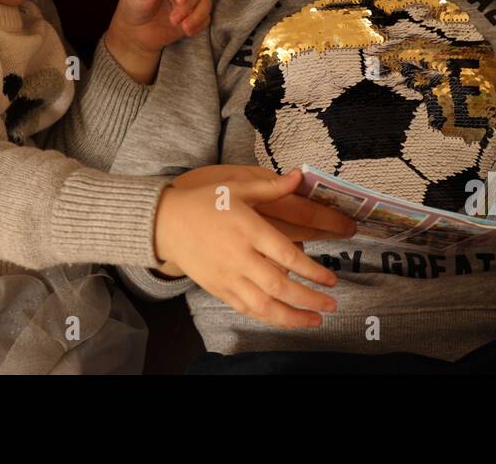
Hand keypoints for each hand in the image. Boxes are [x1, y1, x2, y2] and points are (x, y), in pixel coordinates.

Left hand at [103, 0, 210, 83]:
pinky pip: (206, 17)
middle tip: (172, 19)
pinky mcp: (193, 16)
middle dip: (187, 6)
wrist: (134, 32)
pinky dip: (199, 25)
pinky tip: (187, 32)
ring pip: (205, 2)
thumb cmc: (134, 6)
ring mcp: (189, 1)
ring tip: (183, 28)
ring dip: (196, 16)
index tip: (179, 0)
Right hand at [152, 169, 343, 328]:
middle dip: (309, 299)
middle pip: (280, 286)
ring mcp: (227, 276)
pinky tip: (284, 319)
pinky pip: (245, 309)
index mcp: (248, 230)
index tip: (331, 280)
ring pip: (263, 305)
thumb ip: (271, 187)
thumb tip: (298, 176)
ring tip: (314, 320)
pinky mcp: (217, 288)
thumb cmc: (203, 202)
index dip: (313, 272)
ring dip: (292, 317)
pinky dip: (267, 317)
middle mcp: (239, 257)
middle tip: (331, 305)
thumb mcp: (236, 188)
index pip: (288, 256)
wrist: (165, 223)